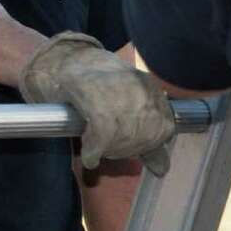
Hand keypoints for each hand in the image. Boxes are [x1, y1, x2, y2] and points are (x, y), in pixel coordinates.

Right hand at [19, 32, 176, 168]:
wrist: (65, 62)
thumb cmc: (100, 88)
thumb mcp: (130, 108)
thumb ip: (148, 136)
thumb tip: (162, 169)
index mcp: (152, 89)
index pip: (165, 130)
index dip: (148, 146)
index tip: (133, 149)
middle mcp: (139, 86)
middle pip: (145, 136)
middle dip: (127, 149)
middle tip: (108, 148)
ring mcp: (118, 87)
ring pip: (125, 135)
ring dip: (109, 149)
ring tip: (95, 148)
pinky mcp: (92, 91)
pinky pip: (102, 132)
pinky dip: (94, 150)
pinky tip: (89, 155)